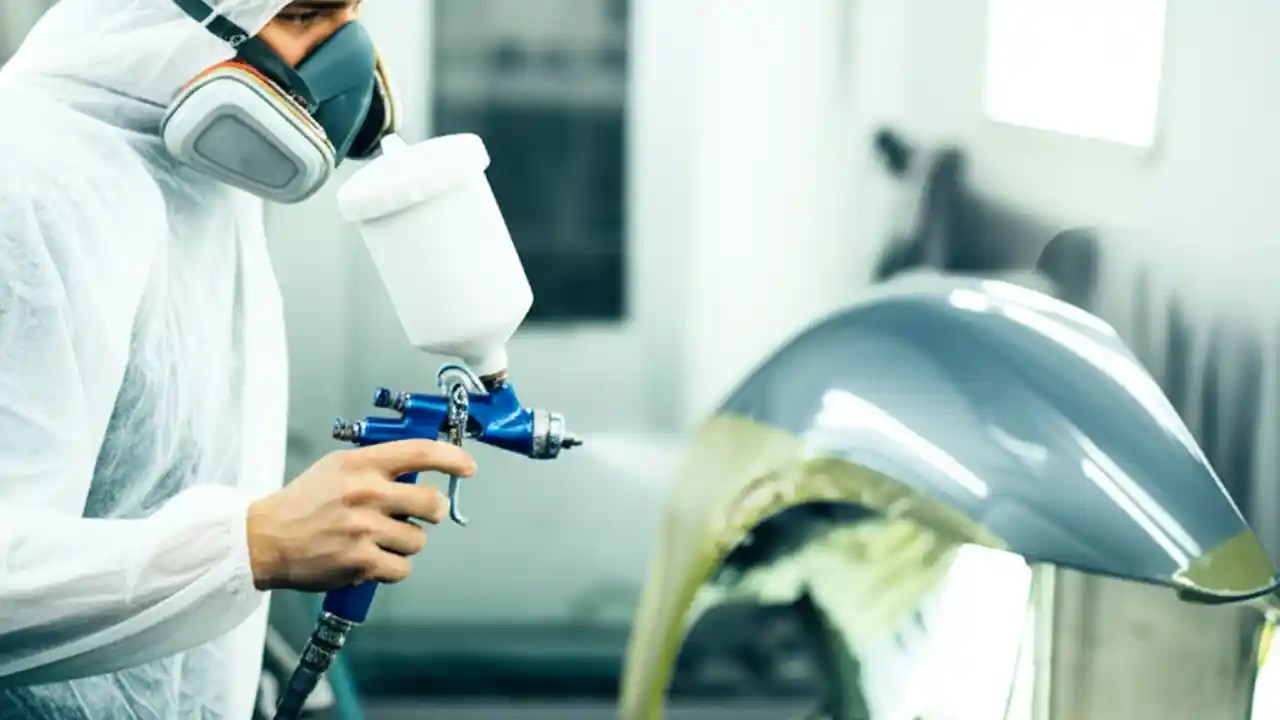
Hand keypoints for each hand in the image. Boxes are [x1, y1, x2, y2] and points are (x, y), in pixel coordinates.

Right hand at [246, 440, 476, 590]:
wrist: (265, 539)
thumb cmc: (303, 503)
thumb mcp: (337, 467)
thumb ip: (377, 465)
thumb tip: (420, 468)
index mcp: (361, 464)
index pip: (420, 452)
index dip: (452, 458)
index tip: (467, 466)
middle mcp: (366, 493)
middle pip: (431, 503)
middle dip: (432, 512)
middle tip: (420, 514)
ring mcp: (364, 528)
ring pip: (419, 539)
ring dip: (406, 543)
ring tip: (379, 539)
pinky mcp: (361, 561)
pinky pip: (402, 567)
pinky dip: (393, 567)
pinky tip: (373, 559)